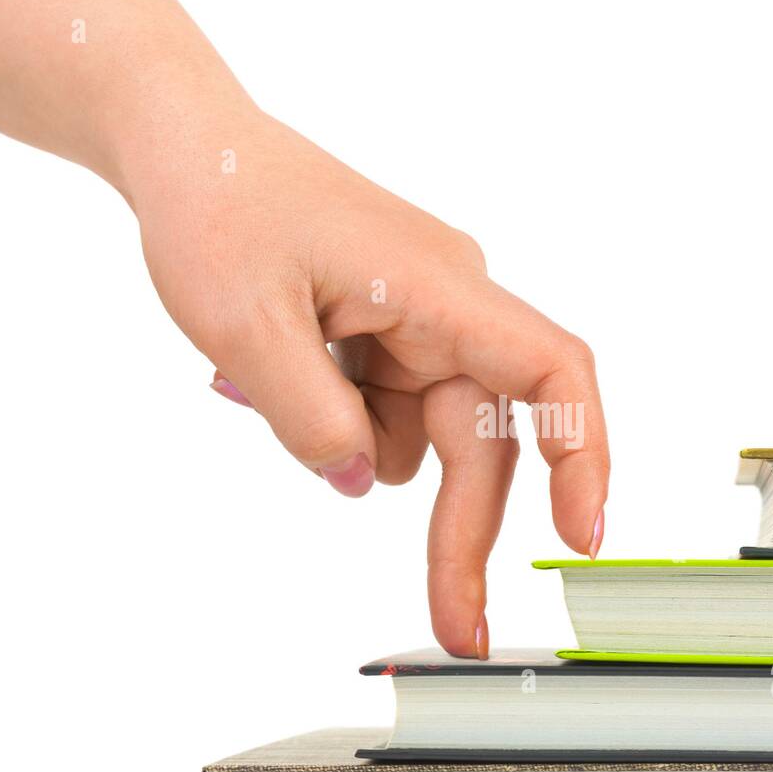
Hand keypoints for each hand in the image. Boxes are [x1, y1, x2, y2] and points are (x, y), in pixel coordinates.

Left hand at [132, 113, 608, 657]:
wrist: (190, 144)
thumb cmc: (219, 204)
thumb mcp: (244, 326)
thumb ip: (312, 419)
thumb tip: (359, 481)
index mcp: (438, 289)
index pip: (551, 373)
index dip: (583, 456)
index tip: (582, 535)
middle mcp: (448, 305)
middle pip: (484, 440)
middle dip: (461, 533)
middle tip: (456, 627)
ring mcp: (420, 320)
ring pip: (428, 433)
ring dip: (361, 449)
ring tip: (275, 382)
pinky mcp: (389, 333)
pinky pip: (388, 411)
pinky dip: (343, 420)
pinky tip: (286, 373)